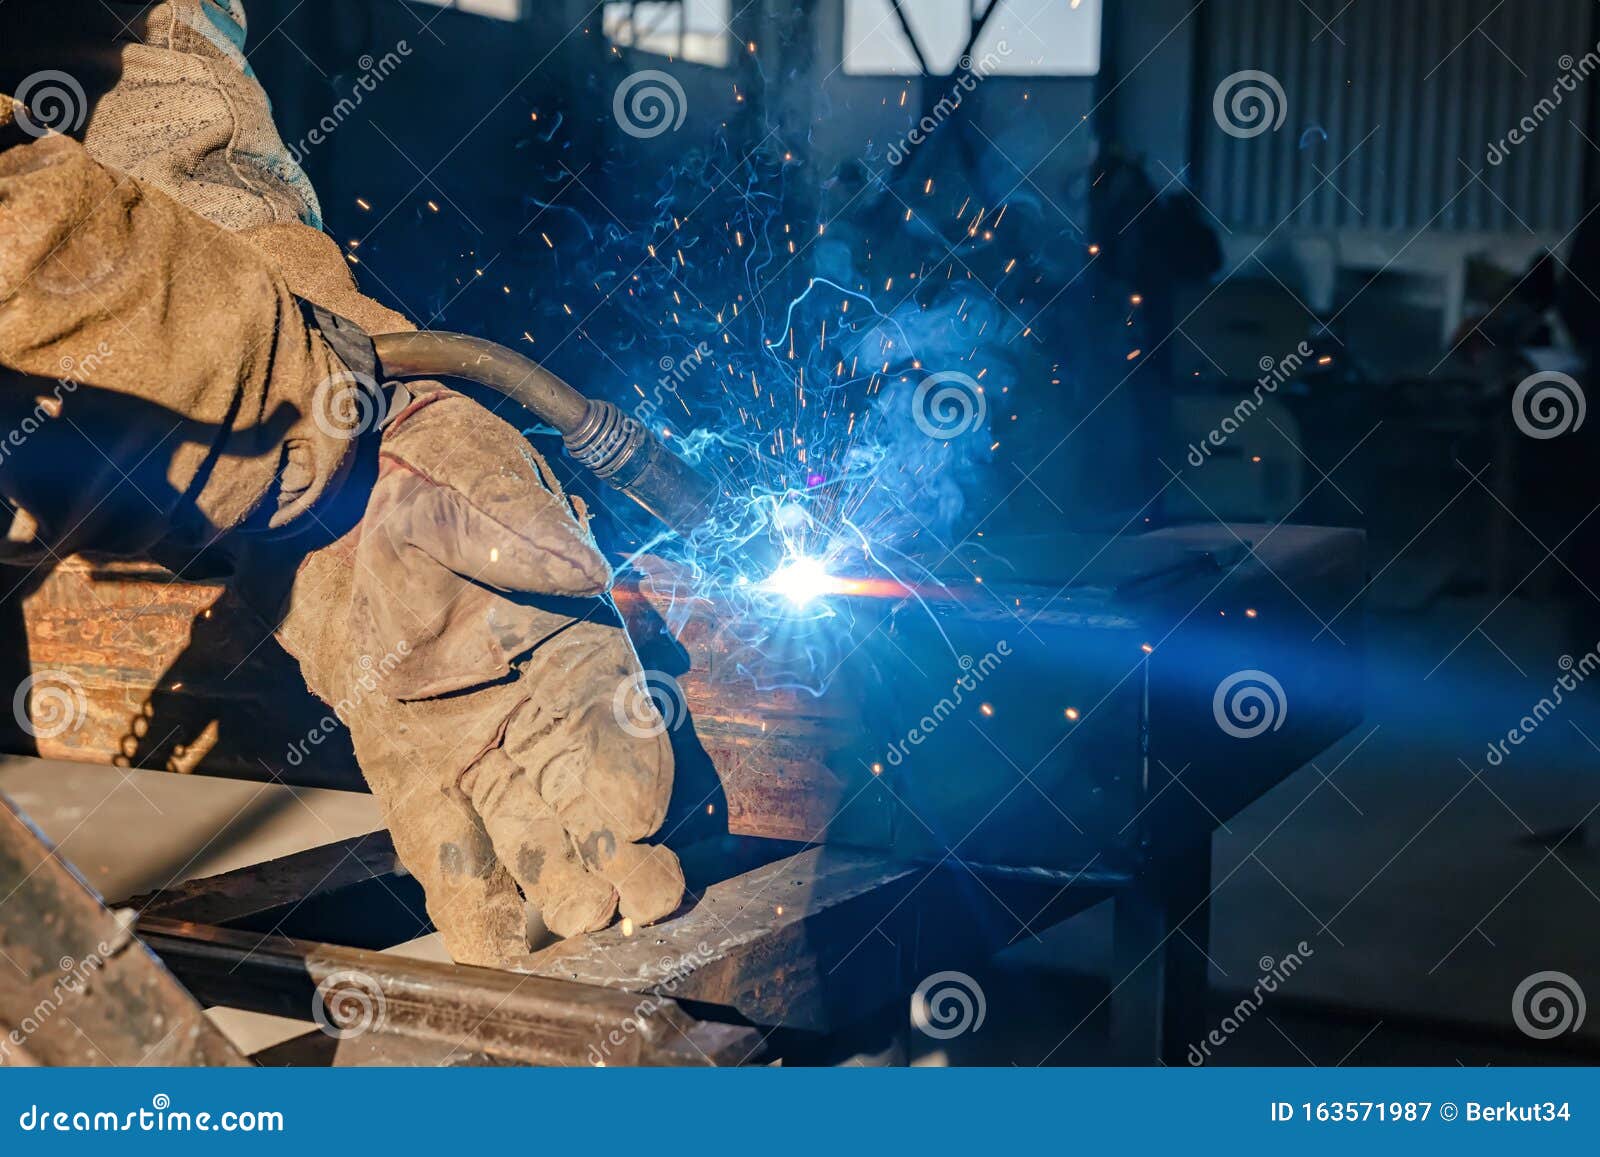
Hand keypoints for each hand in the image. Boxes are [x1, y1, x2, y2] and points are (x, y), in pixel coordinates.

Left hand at [276, 388, 683, 965]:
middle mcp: (540, 705)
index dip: (637, 769)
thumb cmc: (428, 468)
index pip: (625, 721)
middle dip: (615, 853)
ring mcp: (476, 740)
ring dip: (550, 886)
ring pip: (527, 832)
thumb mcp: (481, 474)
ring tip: (567, 934)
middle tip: (630, 900)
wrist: (333, 485)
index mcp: (577, 642)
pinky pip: (444, 837)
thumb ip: (528, 523)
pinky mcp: (410, 761)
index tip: (642, 813)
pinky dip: (468, 890)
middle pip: (588, 798)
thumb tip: (581, 569)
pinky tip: (490, 936)